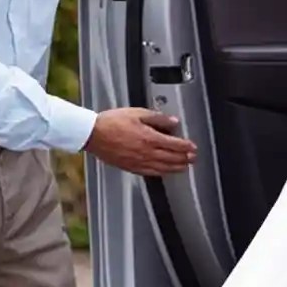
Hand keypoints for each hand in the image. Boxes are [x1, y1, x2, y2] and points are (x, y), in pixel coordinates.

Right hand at [83, 107, 197, 175]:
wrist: (93, 134)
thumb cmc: (112, 122)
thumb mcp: (137, 113)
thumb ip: (157, 118)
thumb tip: (173, 121)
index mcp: (149, 138)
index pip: (174, 144)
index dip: (186, 147)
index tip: (193, 147)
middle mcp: (146, 152)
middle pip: (171, 158)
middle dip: (184, 159)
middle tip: (193, 159)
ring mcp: (138, 162)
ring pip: (162, 168)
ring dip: (175, 168)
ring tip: (184, 168)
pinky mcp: (130, 167)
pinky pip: (149, 173)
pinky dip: (160, 173)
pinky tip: (164, 172)